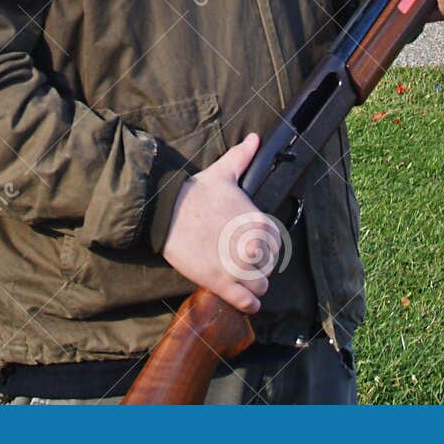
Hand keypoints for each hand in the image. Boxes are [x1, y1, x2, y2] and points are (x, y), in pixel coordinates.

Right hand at [160, 133, 280, 314]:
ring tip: (245, 283)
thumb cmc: (196, 192)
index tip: (256, 248)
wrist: (166, 211)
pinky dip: (250, 304)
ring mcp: (236, 265)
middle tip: (246, 264)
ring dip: (255, 286)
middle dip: (260, 267)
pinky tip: (248, 302)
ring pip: (260, 286)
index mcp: (257, 221)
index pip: (277, 243)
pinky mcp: (219, 281)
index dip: (268, 247)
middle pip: (269, 266)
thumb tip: (254, 139)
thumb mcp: (223, 172)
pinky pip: (245, 301)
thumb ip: (242, 157)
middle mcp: (252, 245)